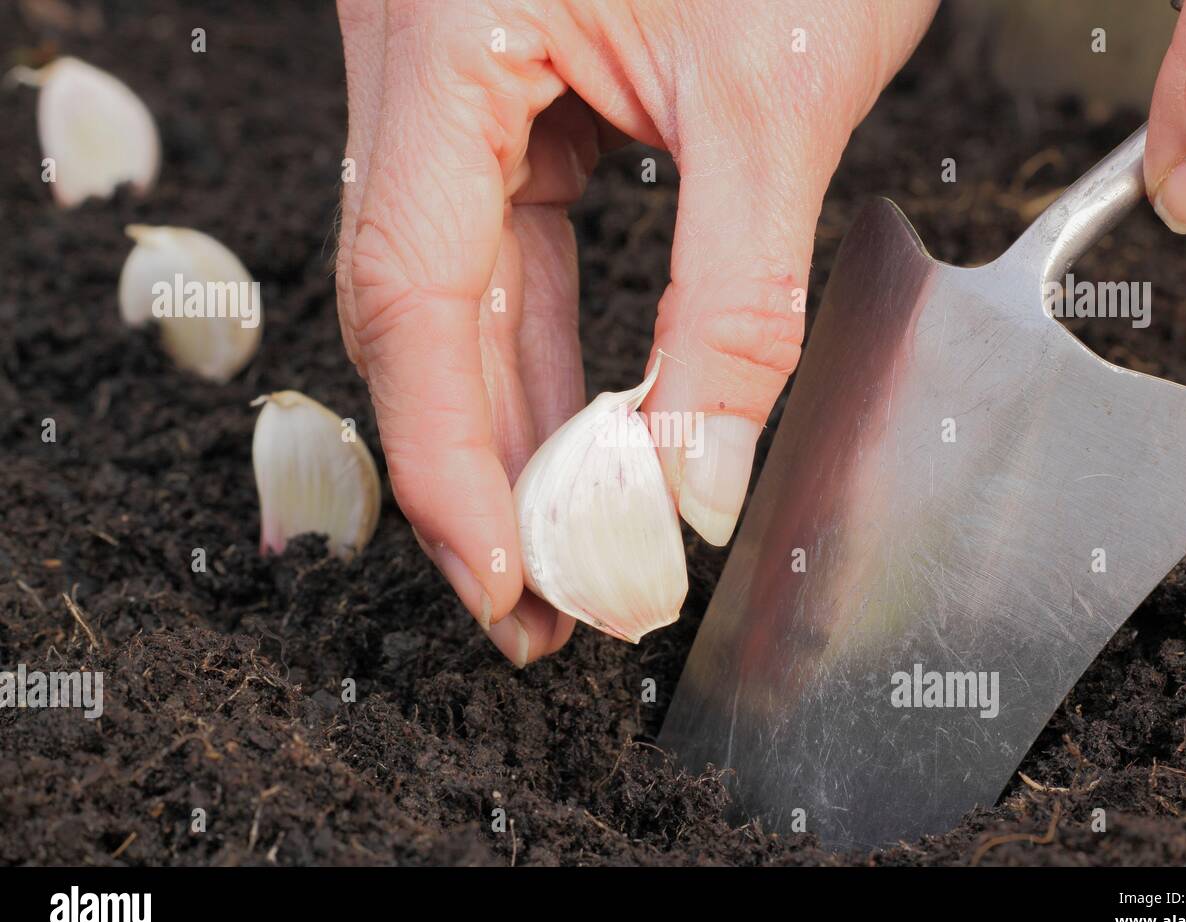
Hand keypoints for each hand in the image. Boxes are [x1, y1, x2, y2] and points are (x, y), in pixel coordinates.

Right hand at [334, 0, 936, 664]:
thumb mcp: (774, 97)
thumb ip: (734, 296)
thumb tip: (697, 471)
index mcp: (442, 31)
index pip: (411, 287)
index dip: (448, 453)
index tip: (501, 572)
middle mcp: (416, 57)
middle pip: (417, 308)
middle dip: (478, 466)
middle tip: (529, 600)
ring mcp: (455, 77)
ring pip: (462, 290)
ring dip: (513, 425)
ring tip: (558, 552)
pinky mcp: (512, 92)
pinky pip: (511, 248)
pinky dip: (549, 353)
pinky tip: (582, 443)